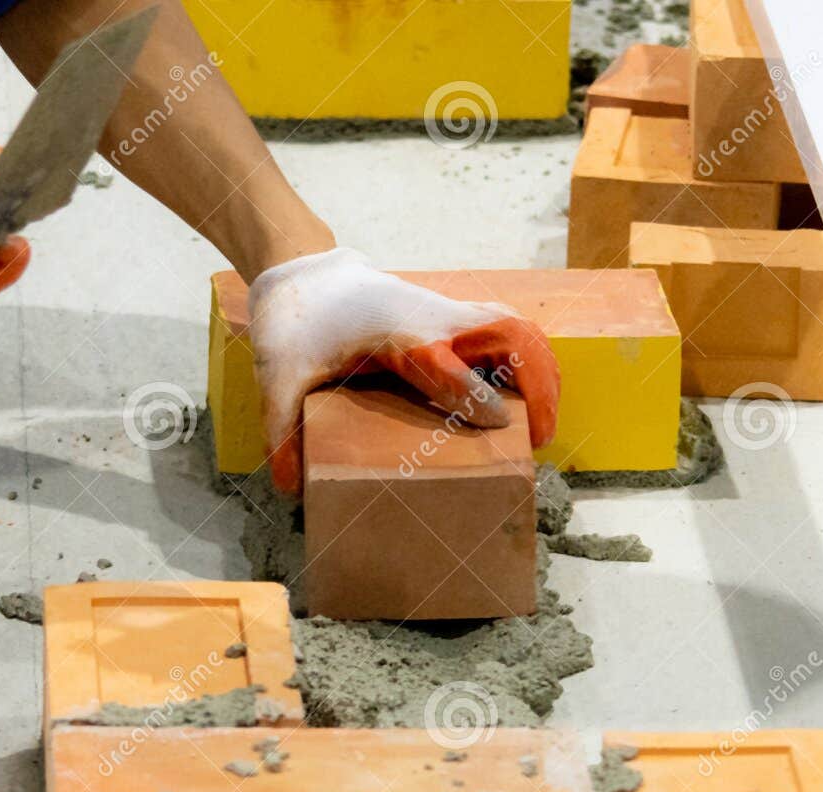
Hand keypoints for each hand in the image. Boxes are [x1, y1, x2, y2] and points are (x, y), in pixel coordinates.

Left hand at [248, 248, 560, 493]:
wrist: (308, 271)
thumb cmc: (297, 323)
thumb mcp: (278, 376)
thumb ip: (283, 430)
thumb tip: (290, 489)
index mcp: (395, 335)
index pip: (443, 363)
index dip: (472, 394)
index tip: (499, 425)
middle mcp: (435, 320)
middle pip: (509, 332)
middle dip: (537, 383)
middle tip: (540, 437)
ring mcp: (453, 314)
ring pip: (521, 328)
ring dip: (544, 373)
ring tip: (544, 426)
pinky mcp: (461, 317)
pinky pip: (513, 332)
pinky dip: (533, 363)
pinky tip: (531, 400)